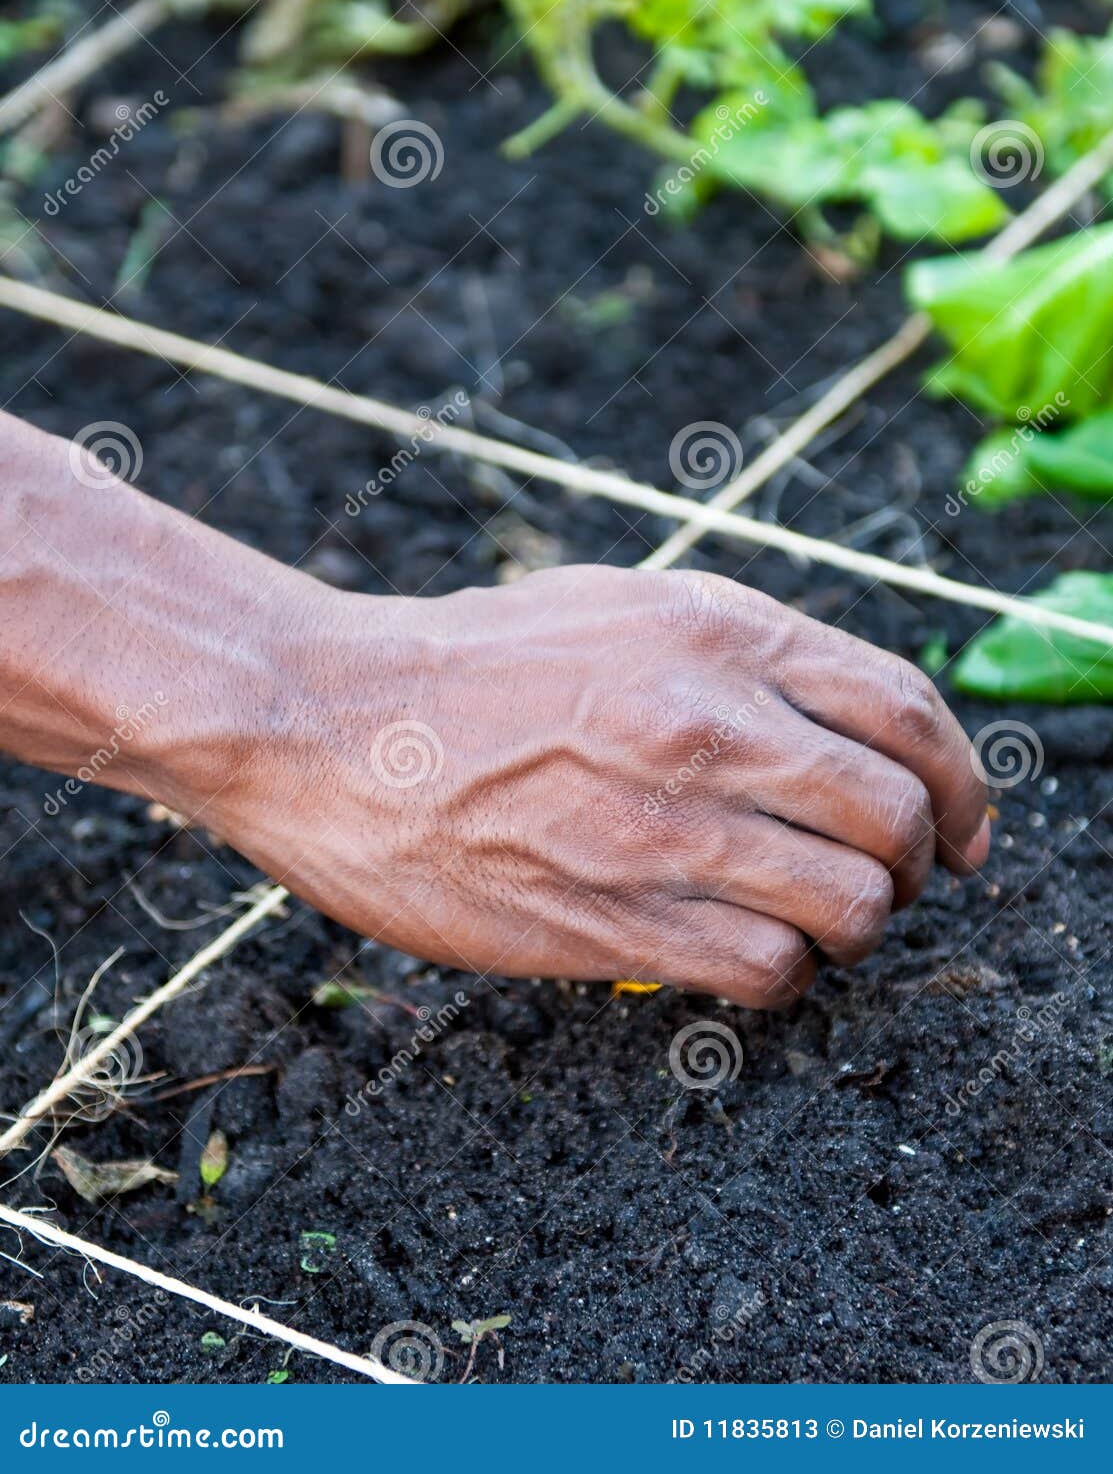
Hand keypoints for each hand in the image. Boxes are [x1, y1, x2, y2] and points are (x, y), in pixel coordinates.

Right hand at [207, 565, 989, 1007]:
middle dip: (915, 860)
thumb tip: (843, 718)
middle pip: (896, 816)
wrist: (326, 721)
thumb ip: (739, 652)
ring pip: (848, 906)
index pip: (905, 708)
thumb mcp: (619, 605)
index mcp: (713, 632)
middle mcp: (703, 724)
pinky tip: (747, 953)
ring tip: (814, 919)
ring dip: (856, 925)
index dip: (960, 777)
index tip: (962, 821)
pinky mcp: (609, 918)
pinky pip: (766, 970)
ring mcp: (660, 826)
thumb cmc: (467, 663)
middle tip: (885, 876)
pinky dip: (785, 974)